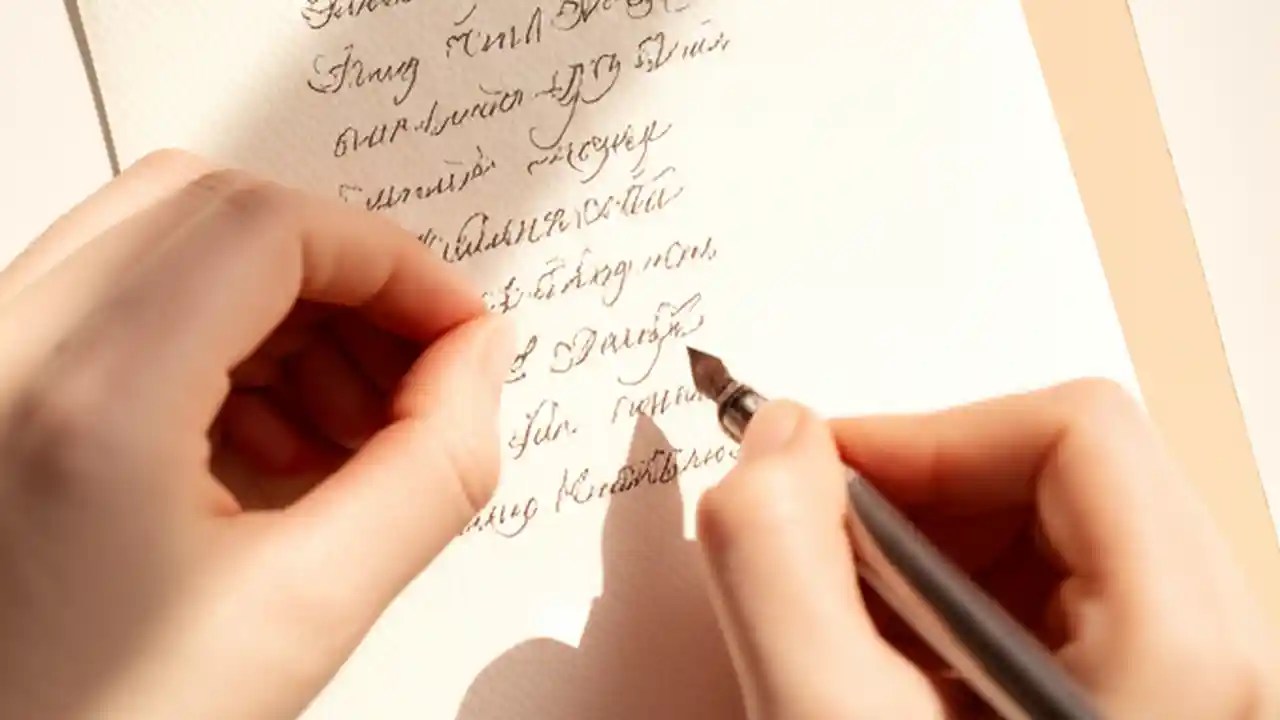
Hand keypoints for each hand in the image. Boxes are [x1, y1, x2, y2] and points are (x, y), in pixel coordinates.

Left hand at [0, 150, 509, 718]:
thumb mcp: (309, 610)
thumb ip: (432, 469)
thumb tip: (478, 360)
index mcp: (85, 397)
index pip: (266, 228)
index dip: (391, 263)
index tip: (457, 331)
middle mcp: (4, 352)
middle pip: (210, 213)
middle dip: (340, 279)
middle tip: (413, 369)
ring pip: (160, 249)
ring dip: (283, 313)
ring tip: (344, 429)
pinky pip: (115, 309)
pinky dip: (216, 345)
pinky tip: (265, 447)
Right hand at [696, 382, 1279, 718]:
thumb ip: (780, 570)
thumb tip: (774, 440)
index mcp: (1187, 655)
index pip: (1074, 432)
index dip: (925, 436)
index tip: (815, 480)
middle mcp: (1223, 663)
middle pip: (1071, 475)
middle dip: (919, 497)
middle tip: (818, 554)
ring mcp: (1193, 690)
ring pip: (1061, 534)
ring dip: (931, 552)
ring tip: (855, 630)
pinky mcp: (1147, 709)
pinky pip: (1060, 601)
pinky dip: (957, 607)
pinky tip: (900, 674)